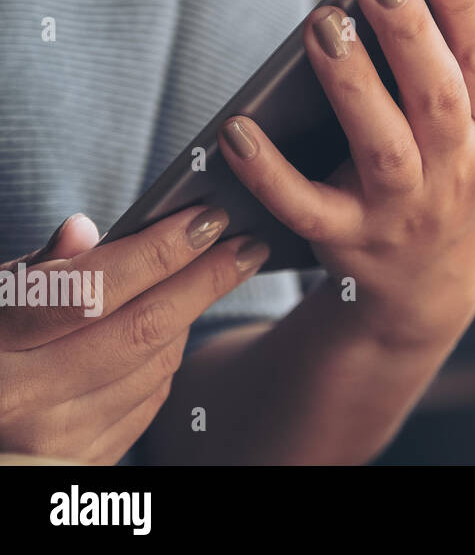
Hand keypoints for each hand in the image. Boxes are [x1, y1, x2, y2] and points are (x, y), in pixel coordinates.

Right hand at [0, 209, 268, 462]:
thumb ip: (38, 270)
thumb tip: (86, 229)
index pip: (91, 290)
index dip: (157, 251)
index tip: (207, 218)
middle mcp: (22, 399)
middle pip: (141, 330)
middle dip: (206, 280)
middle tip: (248, 245)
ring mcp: (54, 440)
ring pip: (154, 365)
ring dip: (191, 315)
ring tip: (212, 274)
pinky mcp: (84, 461)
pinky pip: (149, 400)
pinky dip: (168, 355)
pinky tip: (176, 325)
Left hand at [218, 0, 474, 348]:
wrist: (437, 288)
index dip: (470, 14)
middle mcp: (458, 170)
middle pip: (437, 100)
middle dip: (411, 37)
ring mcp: (402, 209)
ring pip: (380, 147)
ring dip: (353, 88)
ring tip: (324, 25)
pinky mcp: (346, 240)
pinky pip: (306, 207)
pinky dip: (271, 174)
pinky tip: (238, 130)